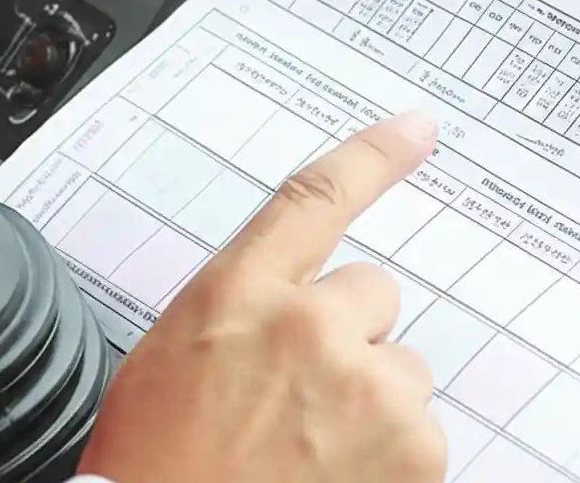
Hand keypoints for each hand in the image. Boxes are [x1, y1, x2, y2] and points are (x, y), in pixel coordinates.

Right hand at [77, 111, 446, 482]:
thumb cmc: (160, 458)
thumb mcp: (176, 351)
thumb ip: (246, 304)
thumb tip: (305, 296)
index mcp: (240, 293)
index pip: (315, 199)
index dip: (374, 156)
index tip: (417, 130)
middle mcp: (311, 326)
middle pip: (372, 294)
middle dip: (346, 335)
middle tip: (296, 393)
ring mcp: (369, 389)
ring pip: (399, 368)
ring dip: (369, 399)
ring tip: (308, 447)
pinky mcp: (414, 450)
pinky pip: (420, 428)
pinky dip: (388, 455)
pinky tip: (332, 474)